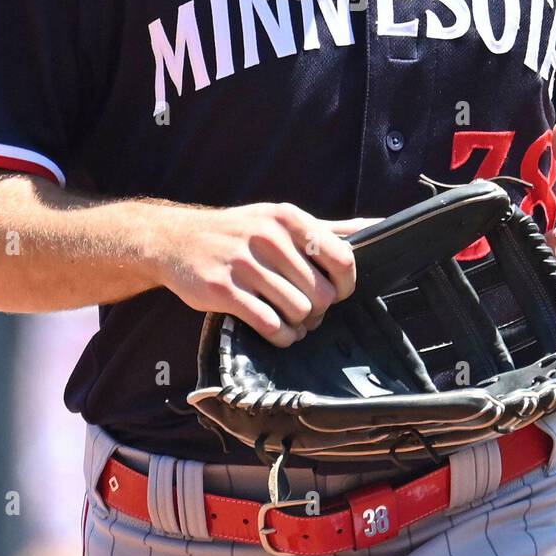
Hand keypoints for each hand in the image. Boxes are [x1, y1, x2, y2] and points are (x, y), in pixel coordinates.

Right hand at [153, 201, 381, 346]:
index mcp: (288, 218)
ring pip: (299, 311)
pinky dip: (280, 336)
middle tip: (307, 310)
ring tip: (290, 321)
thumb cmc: (239, 232)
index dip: (346, 285)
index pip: (343, 258)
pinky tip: (275, 331)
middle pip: (322, 292)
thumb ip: (329, 227)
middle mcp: (268, 237)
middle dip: (320, 310)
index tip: (335, 292)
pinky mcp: (224, 291)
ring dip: (300, 326)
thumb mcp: (281, 219)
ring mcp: (244, 264)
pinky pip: (270, 326)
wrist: (176, 240)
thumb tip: (379, 226)